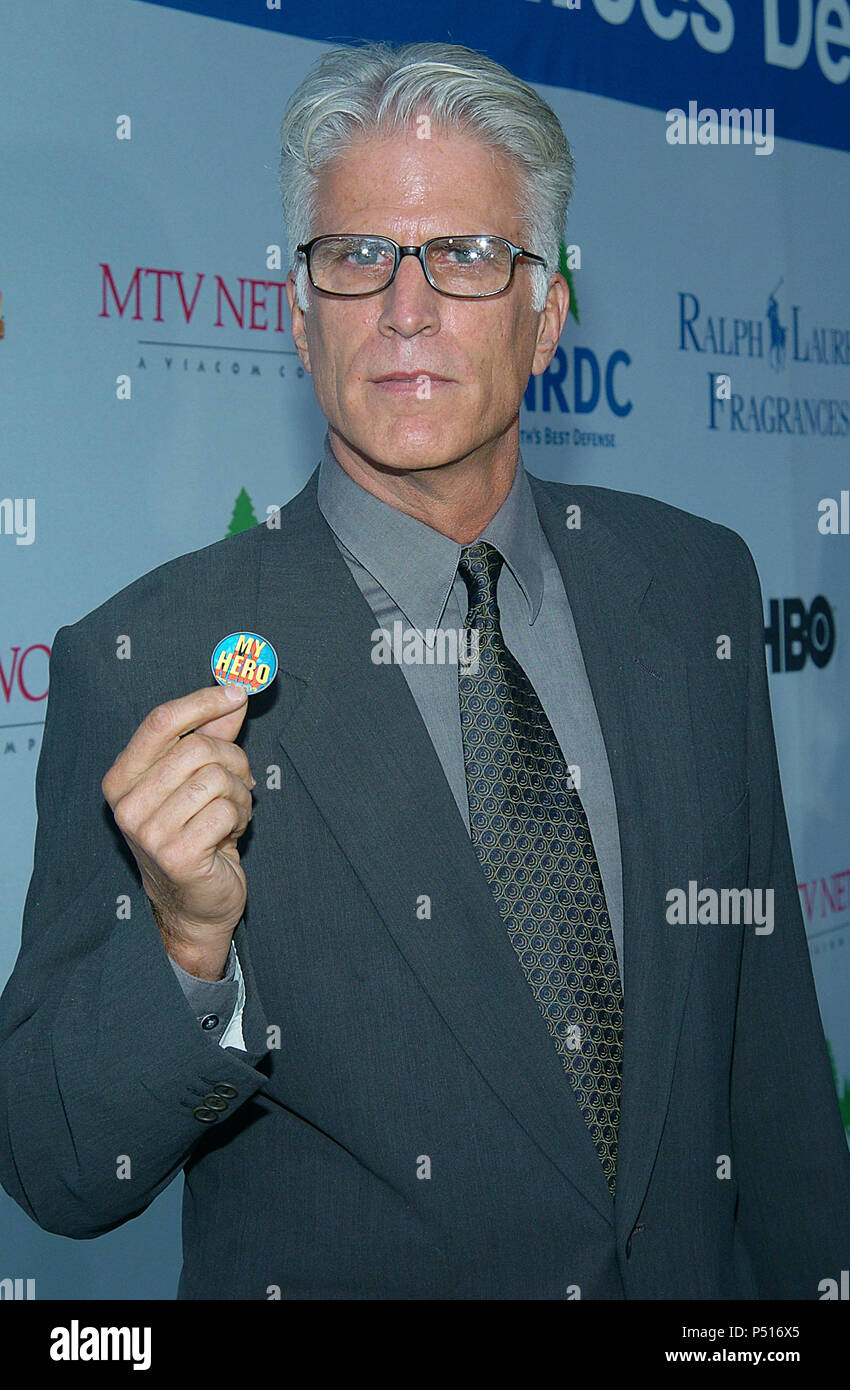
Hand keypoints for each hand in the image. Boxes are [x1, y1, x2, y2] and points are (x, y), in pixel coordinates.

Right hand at [102, 684, 254, 977]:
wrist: (195, 903)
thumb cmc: (196, 836)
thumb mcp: (198, 779)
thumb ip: (211, 735)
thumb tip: (233, 695)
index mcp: (123, 778)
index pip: (160, 721)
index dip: (203, 702)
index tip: (237, 694)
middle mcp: (127, 803)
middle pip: (198, 748)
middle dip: (234, 761)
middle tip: (241, 784)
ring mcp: (148, 831)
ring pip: (217, 778)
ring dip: (240, 794)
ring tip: (232, 814)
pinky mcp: (176, 854)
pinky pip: (226, 810)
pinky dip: (240, 818)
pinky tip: (228, 835)